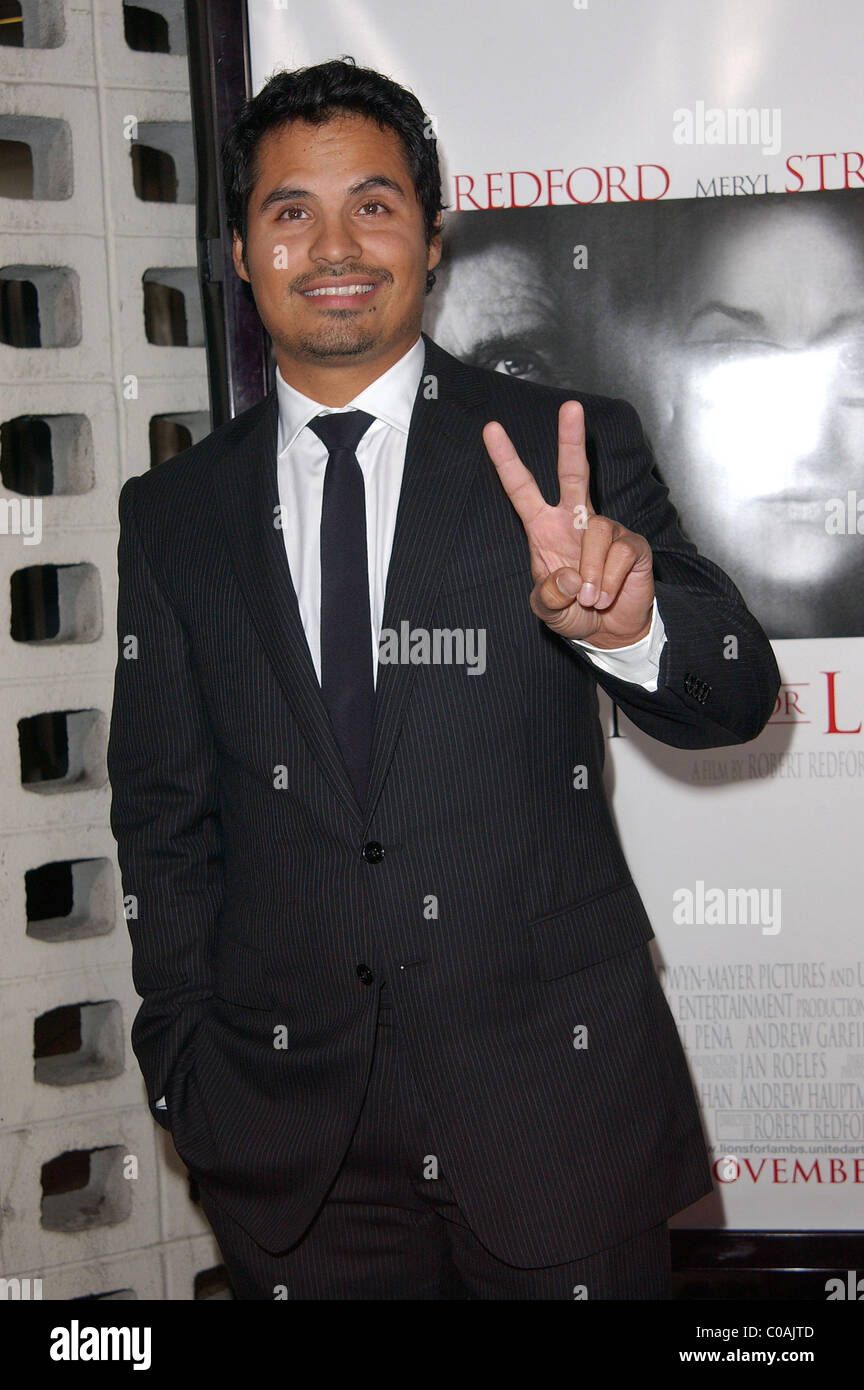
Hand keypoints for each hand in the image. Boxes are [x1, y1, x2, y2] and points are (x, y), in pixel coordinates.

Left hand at [482, 401, 654, 648]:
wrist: (609, 632)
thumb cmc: (573, 613)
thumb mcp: (547, 610)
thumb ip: (548, 596)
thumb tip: (572, 576)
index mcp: (545, 528)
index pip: (522, 489)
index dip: (507, 461)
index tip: (490, 430)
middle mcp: (575, 520)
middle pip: (573, 472)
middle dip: (571, 439)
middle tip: (570, 407)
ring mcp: (606, 529)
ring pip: (597, 533)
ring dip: (592, 574)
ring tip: (592, 599)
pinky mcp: (633, 544)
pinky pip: (620, 555)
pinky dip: (610, 582)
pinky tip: (608, 595)